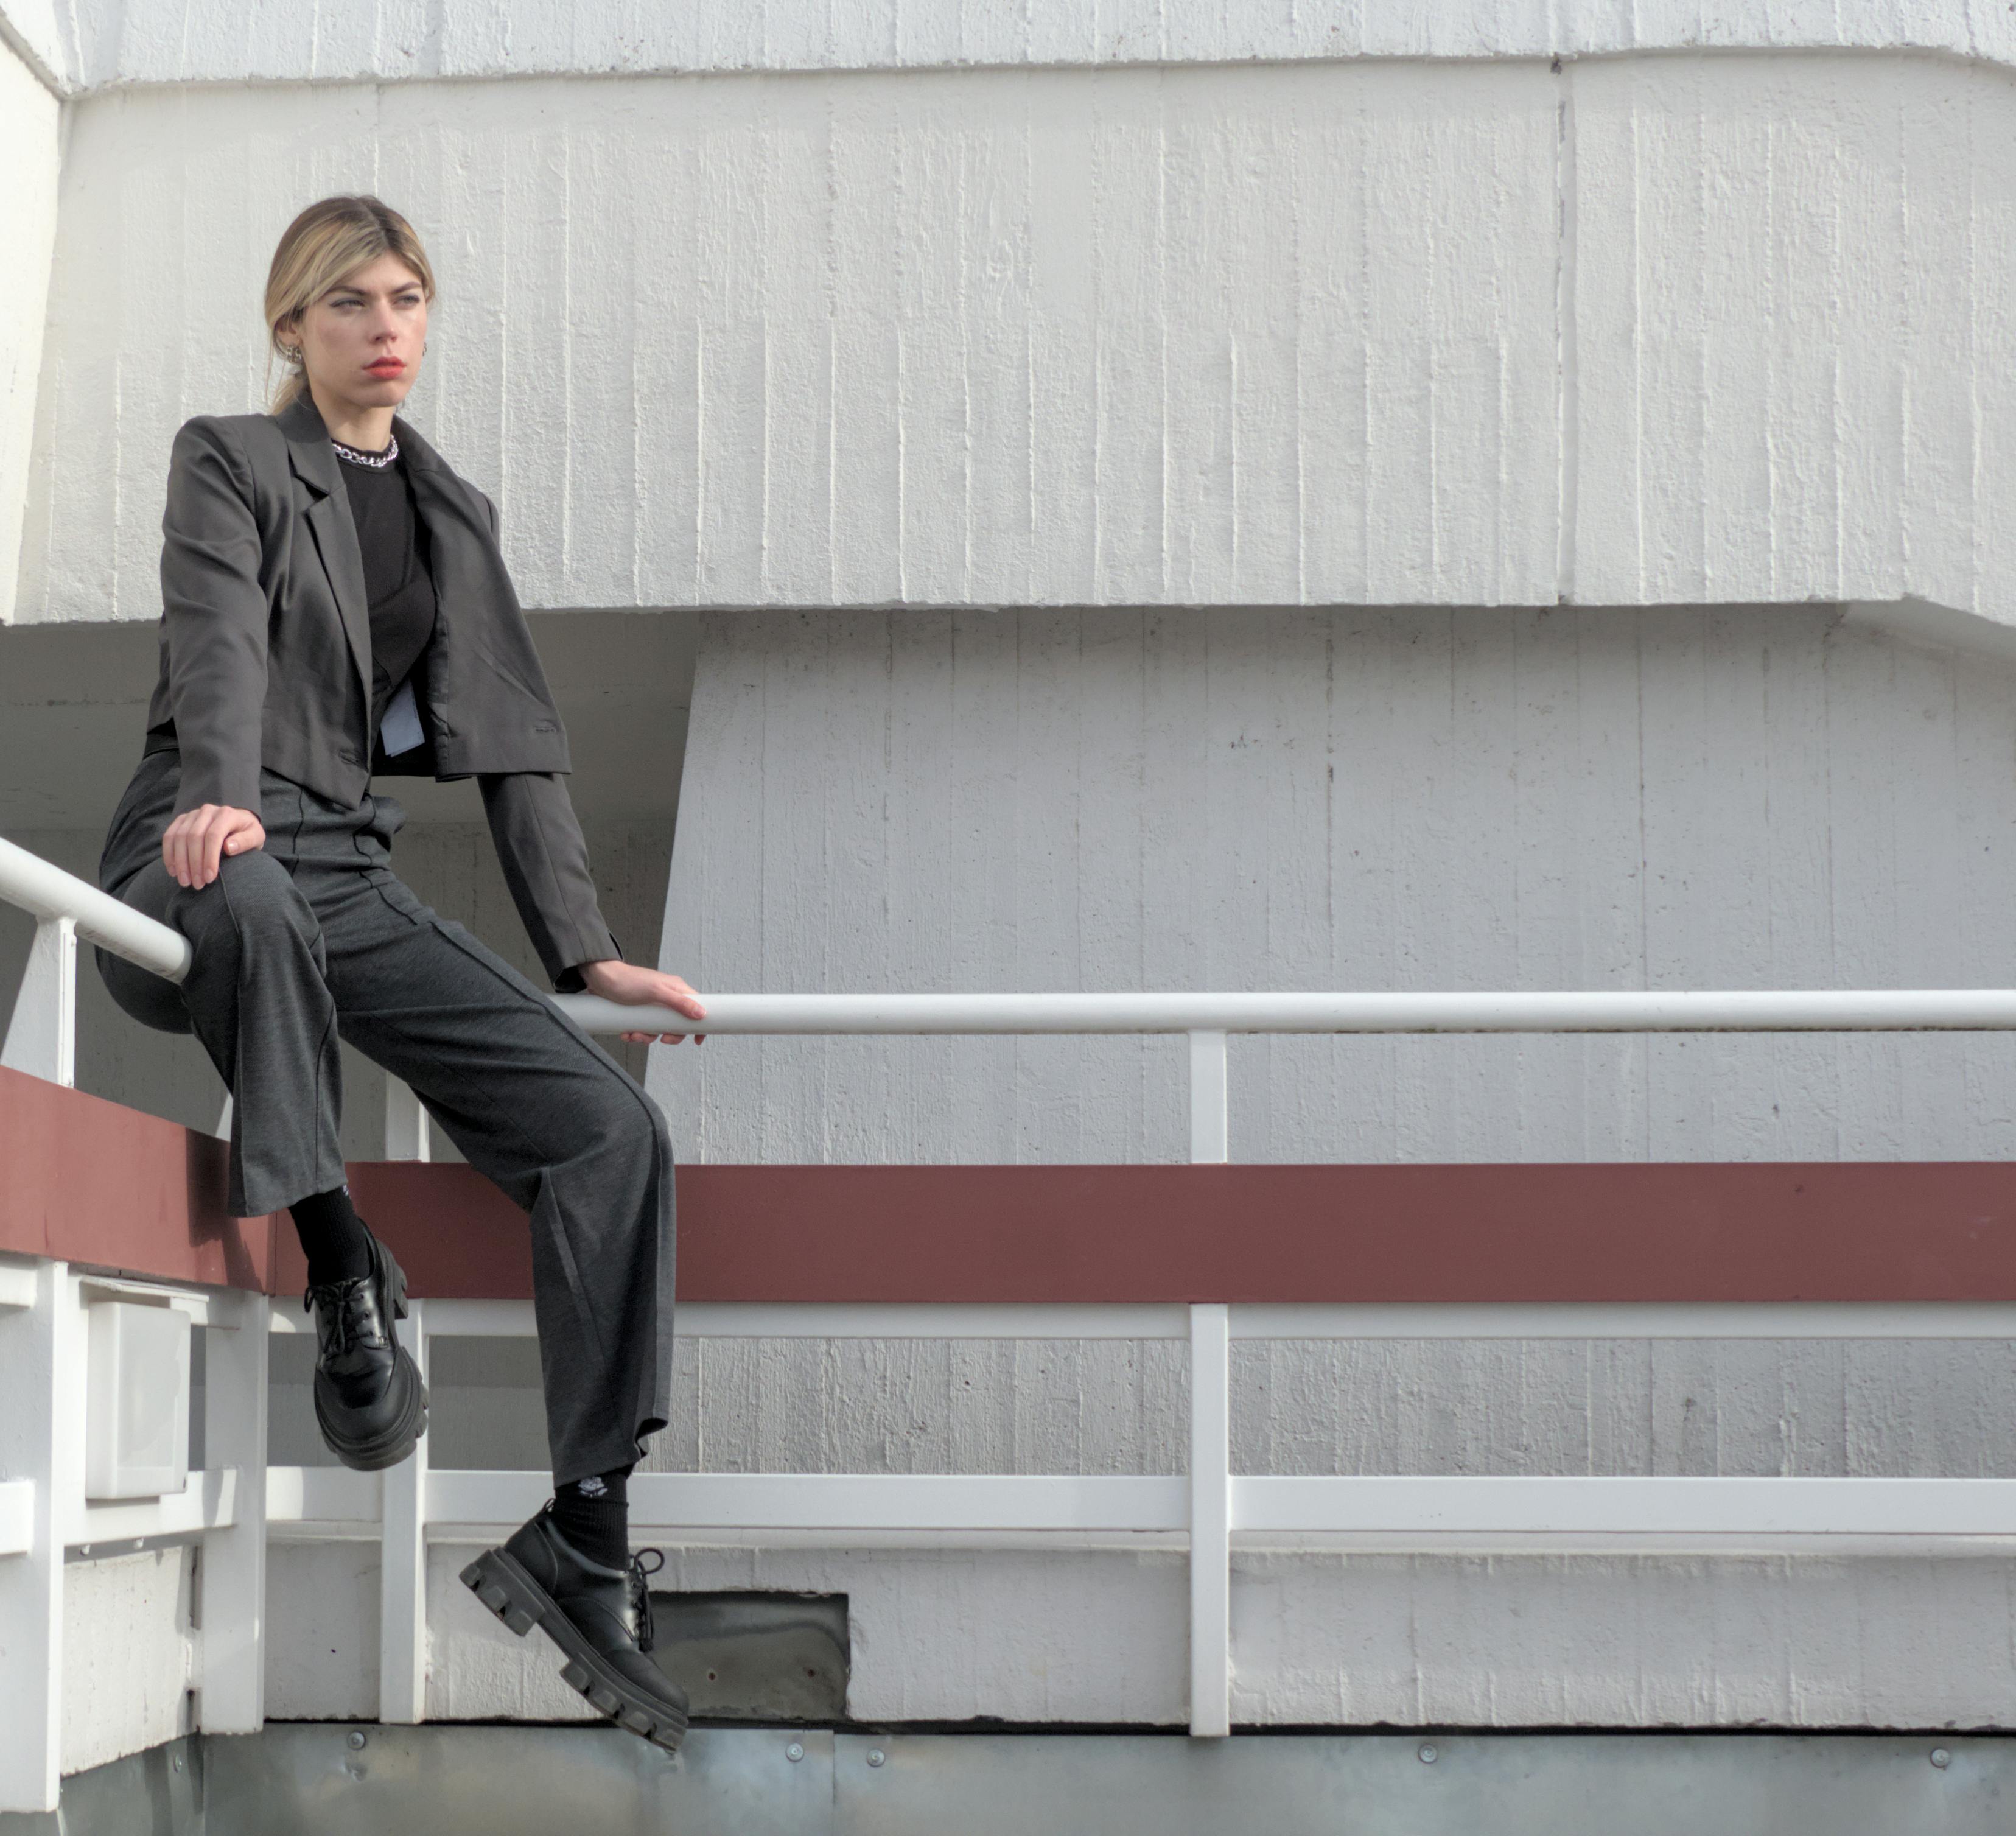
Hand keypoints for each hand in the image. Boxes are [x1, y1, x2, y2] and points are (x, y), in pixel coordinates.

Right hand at [161, 804, 265, 888]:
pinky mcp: (181, 820)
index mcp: (227, 814)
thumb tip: (228, 848)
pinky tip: (174, 871)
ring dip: (180, 862)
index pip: (213, 836)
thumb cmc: (247, 833)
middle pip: (193, 837)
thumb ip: (246, 841)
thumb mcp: (256, 837)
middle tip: (197, 884)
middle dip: (193, 864)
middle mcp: (207, 811)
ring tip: (185, 881)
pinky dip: (169, 855)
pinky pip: (168, 836)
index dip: (209, 858)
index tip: (209, 878)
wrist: (237, 821)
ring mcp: (192, 814)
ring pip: (178, 837)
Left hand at [577, 959, 707, 1044]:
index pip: (696, 1007)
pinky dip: (636, 1033)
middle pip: (677, 1023)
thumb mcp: (656, 992)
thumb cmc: (628, 981)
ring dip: (647, 1036)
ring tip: (634, 1035)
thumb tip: (701, 1014)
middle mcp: (667, 997)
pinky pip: (644, 1027)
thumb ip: (679, 1002)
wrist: (601, 979)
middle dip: (667, 1035)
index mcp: (676, 989)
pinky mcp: (640, 1011)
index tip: (697, 1040)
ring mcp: (653, 1005)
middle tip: (661, 1039)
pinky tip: (626, 1033)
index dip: (698, 1024)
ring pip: (658, 1028)